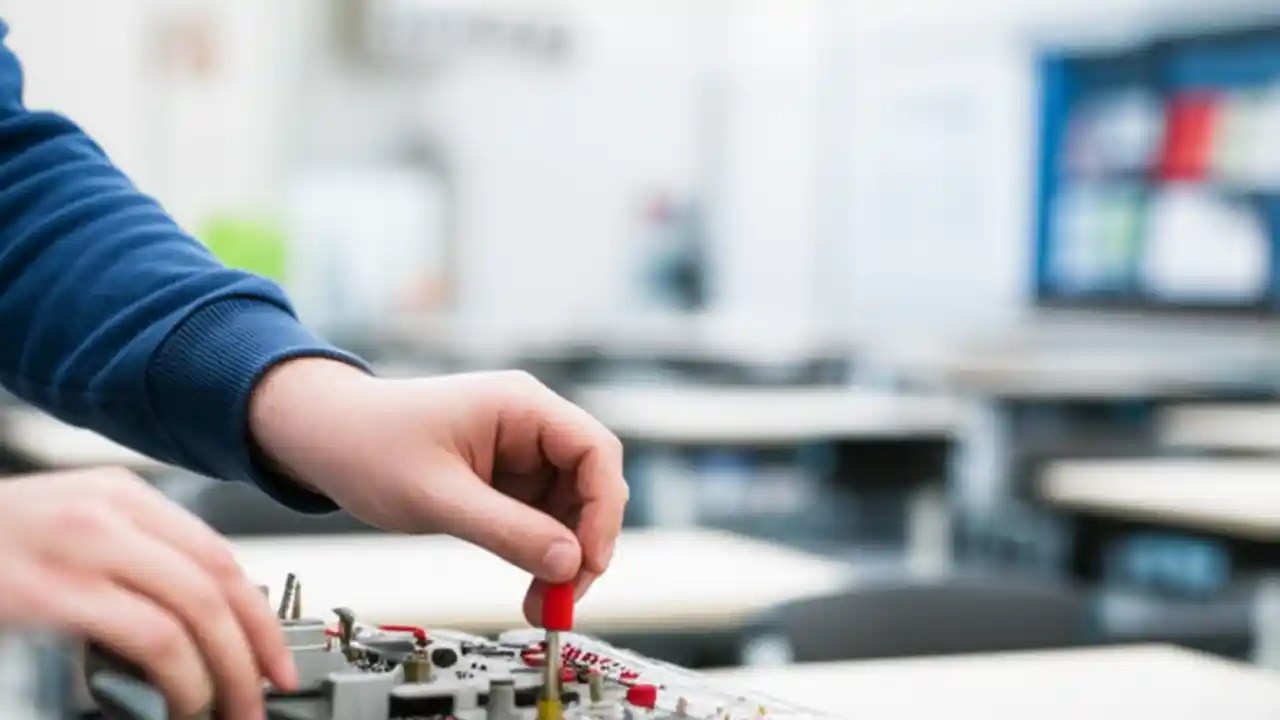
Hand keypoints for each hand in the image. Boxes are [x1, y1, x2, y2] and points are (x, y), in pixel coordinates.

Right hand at [0, 468, 295, 716]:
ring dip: (226, 671)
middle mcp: (108, 512)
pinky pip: (152, 637)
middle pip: (219, 581)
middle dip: (255, 647)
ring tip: (231, 709)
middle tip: (267, 693)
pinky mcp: (49, 593)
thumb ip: (133, 563)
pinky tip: (185, 703)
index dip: (258, 613)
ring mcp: (79, 547)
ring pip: (195, 610)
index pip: (219, 555)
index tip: (275, 657)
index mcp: (120, 496)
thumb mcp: (71, 537)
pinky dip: (184, 677)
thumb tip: (200, 619)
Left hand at [250, 360, 627, 622]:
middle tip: (566, 596)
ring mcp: (519, 451)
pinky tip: (533, 583)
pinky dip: (542, 553)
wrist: (321, 437)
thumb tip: (568, 563)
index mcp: (520, 405)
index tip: (590, 560)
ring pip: (571, 506)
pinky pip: (543, 517)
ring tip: (544, 602)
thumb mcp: (437, 497)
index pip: (594, 450)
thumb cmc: (367, 444)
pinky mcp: (506, 478)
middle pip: (591, 482)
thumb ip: (507, 531)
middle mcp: (529, 423)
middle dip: (585, 542)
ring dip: (565, 556)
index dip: (603, 509)